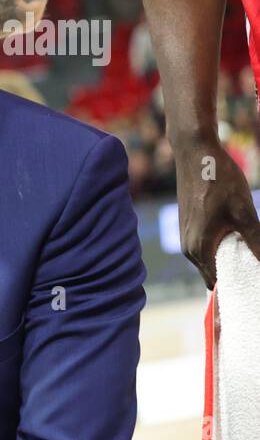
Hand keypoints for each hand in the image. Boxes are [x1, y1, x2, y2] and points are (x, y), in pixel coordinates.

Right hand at [172, 133, 259, 287]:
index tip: (254, 283)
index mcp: (199, 248)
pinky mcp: (188, 226)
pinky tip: (238, 236)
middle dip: (235, 273)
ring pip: (210, 259)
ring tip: (252, 250)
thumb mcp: (244, 212)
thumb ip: (256, 242)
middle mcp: (188, 247)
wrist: (196, 154)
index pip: (217, 283)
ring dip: (229, 258)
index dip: (237, 285)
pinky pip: (206, 247)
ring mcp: (186, 236)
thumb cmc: (219, 180)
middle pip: (213, 273)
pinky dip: (222, 246)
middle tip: (257, 263)